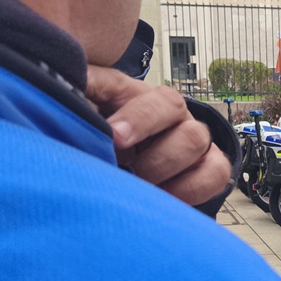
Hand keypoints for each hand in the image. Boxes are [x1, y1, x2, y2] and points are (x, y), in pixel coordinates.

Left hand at [85, 66, 231, 204]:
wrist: (121, 165)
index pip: (153, 98)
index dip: (139, 118)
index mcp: (142, 97)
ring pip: (198, 142)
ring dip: (168, 169)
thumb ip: (81, 96)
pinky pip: (216, 174)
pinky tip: (164, 198)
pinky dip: (192, 189)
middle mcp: (173, 115)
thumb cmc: (100, 134)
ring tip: (141, 186)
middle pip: (182, 119)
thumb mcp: (85, 110)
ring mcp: (194, 140)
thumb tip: (64, 82)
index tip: (116, 137)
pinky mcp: (209, 167)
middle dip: (156, 152)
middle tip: (131, 171)